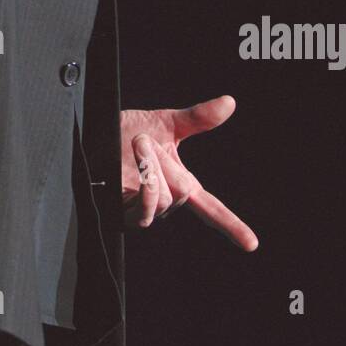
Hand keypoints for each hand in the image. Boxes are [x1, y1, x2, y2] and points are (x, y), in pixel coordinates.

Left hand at [120, 94, 258, 249]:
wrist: (92, 134)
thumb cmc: (125, 132)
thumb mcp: (166, 123)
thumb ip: (198, 118)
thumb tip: (229, 102)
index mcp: (179, 184)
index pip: (212, 209)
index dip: (232, 225)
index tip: (252, 243)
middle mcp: (164, 202)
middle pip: (183, 191)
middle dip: (164, 160)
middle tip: (145, 140)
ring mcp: (143, 211)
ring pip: (165, 198)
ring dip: (151, 165)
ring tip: (137, 145)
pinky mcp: (123, 214)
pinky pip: (146, 207)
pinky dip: (146, 182)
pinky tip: (137, 165)